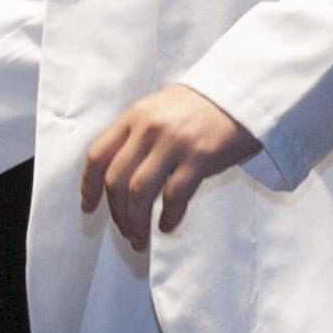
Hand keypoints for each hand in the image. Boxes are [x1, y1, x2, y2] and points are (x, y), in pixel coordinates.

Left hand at [79, 83, 259, 249]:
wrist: (243, 94)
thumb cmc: (201, 107)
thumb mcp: (160, 110)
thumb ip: (138, 135)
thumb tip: (120, 177)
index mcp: (135, 116)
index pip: (98, 154)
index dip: (89, 185)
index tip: (88, 206)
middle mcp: (150, 128)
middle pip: (117, 180)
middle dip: (117, 213)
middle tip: (126, 230)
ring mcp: (174, 142)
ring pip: (140, 193)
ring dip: (137, 222)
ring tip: (141, 237)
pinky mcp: (200, 157)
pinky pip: (175, 196)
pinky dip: (168, 217)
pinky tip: (167, 225)